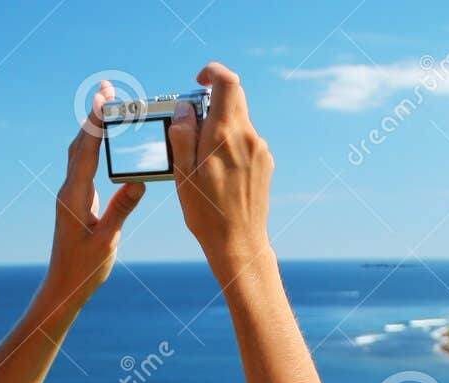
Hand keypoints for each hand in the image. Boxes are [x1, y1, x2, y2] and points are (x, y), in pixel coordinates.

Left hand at [37, 80, 144, 318]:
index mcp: (75, 198)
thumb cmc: (83, 270)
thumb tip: (139, 182)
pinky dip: (94, 145)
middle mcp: (69, 191)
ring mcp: (71, 195)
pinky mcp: (76, 201)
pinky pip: (84, 165)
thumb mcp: (107, 242)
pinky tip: (104, 139)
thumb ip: (120, 211)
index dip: (95, 124)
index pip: (86, 153)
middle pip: (80, 144)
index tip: (103, 98)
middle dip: (93, 115)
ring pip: (80, 152)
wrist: (63, 288)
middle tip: (106, 88)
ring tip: (106, 103)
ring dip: (92, 127)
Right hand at [168, 62, 273, 275]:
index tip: (199, 82)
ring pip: (238, 122)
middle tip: (191, 127)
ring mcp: (260, 149)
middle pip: (233, 100)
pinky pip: (245, 141)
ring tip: (203, 161)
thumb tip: (185, 108)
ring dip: (219, 129)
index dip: (212, 73)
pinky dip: (230, 145)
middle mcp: (247, 136)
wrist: (239, 242)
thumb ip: (182, 134)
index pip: (228, 82)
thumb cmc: (206, 212)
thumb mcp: (183, 173)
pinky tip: (220, 174)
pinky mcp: (266, 162)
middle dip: (210, 104)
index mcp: (225, 135)